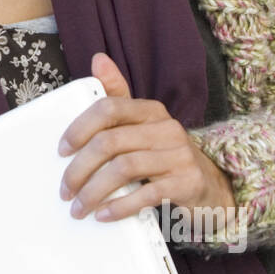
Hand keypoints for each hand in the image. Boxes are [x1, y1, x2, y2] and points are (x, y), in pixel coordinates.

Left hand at [58, 52, 235, 222]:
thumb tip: (98, 59)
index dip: (79, 129)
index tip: (61, 150)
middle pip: (110, 143)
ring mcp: (179, 155)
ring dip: (94, 191)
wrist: (212, 187)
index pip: (108, 109)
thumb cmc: (166, 156)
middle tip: (65, 190)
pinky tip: (104, 214)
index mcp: (150, 111)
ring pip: (123, 169)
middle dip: (79, 169)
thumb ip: (118, 97)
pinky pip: (146, 194)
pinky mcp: (187, 183)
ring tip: (79, 207)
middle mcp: (166, 128)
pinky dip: (120, 206)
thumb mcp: (143, 126)